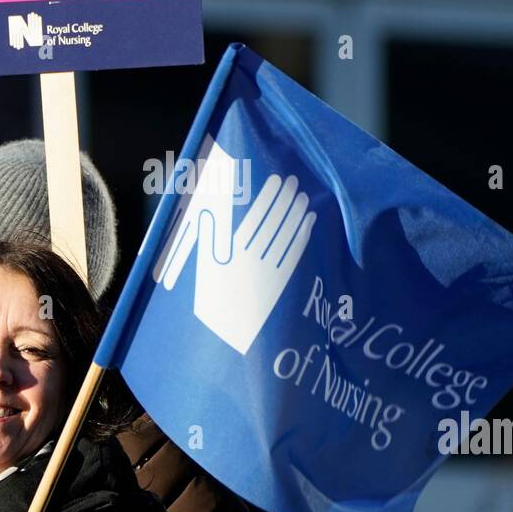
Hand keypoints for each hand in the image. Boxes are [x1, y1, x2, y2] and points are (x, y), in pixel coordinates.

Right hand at [153, 136, 314, 354]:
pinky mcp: (280, 284)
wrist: (222, 333)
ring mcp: (267, 272)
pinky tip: (309, 220)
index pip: (253, 216)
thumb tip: (213, 201)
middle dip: (284, 200)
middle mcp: (250, 259)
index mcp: (228, 252)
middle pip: (272, 222)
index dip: (268, 196)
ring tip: (303, 196)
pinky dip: (302, 234)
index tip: (277, 178)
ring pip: (285, 235)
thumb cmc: (207, 294)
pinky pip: (294, 254)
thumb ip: (209, 231)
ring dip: (296, 213)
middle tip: (294, 180)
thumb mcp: (203, 261)